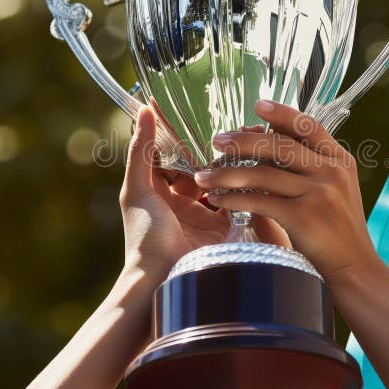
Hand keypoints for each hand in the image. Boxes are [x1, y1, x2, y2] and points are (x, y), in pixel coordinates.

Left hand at [120, 106, 227, 277]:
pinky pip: (234, 200)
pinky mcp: (223, 226)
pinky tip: (250, 167)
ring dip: (225, 165)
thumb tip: (143, 111)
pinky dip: (239, 186)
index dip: (175, 135)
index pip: (167, 155)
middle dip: (206, 149)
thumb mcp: (138, 188)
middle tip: (223, 125)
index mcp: (155, 191)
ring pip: (216, 180)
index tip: (189, 109)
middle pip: (194, 166)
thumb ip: (141, 152)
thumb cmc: (145, 235)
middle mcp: (179, 201)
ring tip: (239, 142)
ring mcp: (202, 213)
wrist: (164, 278)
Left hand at [193, 100, 377, 283]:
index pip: (308, 126)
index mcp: (340, 160)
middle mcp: (331, 171)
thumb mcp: (335, 189)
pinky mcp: (303, 217)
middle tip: (218, 141)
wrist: (355, 269)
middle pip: (280, 145)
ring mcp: (319, 193)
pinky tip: (217, 199)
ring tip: (204, 175)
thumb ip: (310, 166)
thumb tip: (269, 142)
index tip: (258, 105)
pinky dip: (233, 198)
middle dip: (243, 141)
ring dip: (227, 173)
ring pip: (263, 173)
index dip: (282, 114)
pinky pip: (258, 200)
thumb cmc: (338, 230)